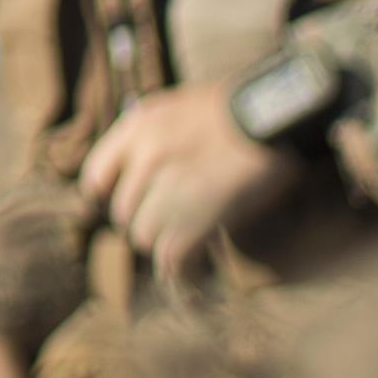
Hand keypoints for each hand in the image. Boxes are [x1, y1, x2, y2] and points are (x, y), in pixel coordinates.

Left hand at [81, 84, 306, 276]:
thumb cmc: (244, 106)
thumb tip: (152, 168)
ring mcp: (169, 188)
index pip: (96, 174)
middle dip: (147, 222)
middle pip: (124, 213)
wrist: (280, 112)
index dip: (109, 195)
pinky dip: (183, 271)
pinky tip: (197, 273)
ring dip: (167, 244)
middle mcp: (146, 156)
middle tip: (175, 224)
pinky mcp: (196, 218)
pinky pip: (173, 258)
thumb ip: (159, 134)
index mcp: (140, 125)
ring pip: (145, 237)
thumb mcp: (185, 104)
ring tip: (192, 244)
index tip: (129, 204)